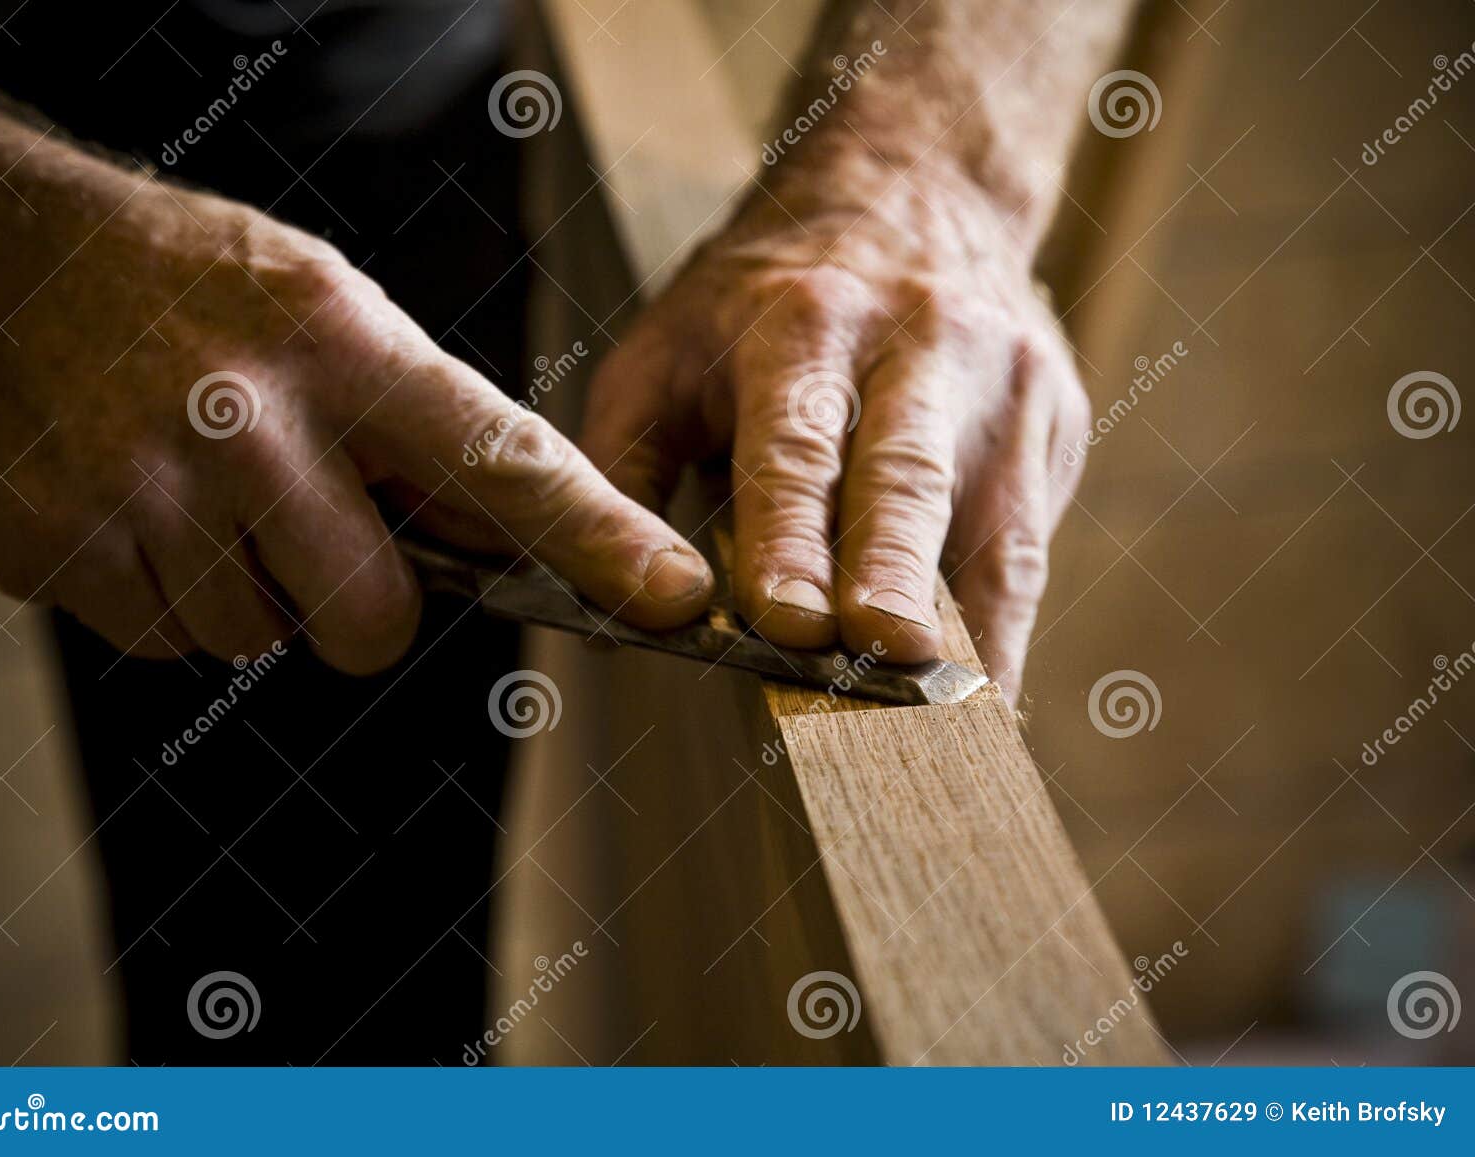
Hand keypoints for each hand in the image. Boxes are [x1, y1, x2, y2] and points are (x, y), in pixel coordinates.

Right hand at [0, 154, 711, 672]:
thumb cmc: (186, 286)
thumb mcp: (325, 306)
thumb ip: (418, 423)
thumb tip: (514, 547)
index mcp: (346, 347)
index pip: (503, 462)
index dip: (601, 542)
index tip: (677, 599)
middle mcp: (255, 425)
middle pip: (375, 622)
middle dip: (358, 604)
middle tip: (312, 529)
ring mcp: (152, 493)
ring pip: (260, 641)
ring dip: (249, 592)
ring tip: (202, 493)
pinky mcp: (68, 549)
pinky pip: (169, 645)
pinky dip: (167, 599)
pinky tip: (141, 511)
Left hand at [579, 164, 1088, 701]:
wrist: (913, 192)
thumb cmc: (762, 300)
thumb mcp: (667, 348)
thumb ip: (627, 467)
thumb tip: (619, 598)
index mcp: (803, 324)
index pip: (794, 443)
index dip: (791, 537)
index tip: (787, 622)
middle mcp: (916, 344)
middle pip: (907, 475)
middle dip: (896, 573)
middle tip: (887, 657)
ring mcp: (1001, 381)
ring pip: (990, 521)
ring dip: (972, 625)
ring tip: (958, 719)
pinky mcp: (1052, 420)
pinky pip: (1029, 542)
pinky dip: (1008, 627)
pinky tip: (988, 701)